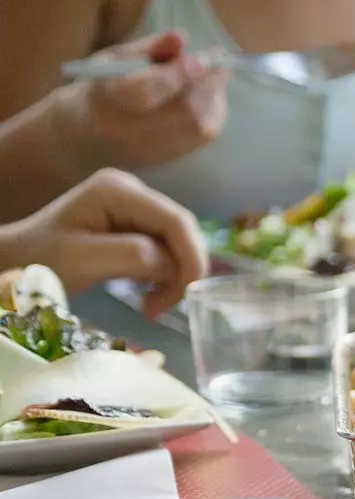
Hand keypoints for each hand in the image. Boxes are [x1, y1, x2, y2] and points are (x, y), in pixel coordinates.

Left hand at [0, 169, 207, 317]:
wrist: (18, 259)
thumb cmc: (42, 260)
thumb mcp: (84, 260)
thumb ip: (133, 256)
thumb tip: (174, 266)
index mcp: (119, 191)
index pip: (176, 220)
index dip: (192, 257)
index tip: (187, 296)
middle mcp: (133, 191)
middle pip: (181, 232)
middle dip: (181, 271)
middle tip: (162, 307)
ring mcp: (134, 206)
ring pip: (177, 244)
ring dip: (173, 278)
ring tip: (151, 305)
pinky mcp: (135, 223)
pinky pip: (165, 249)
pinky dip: (163, 276)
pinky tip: (147, 293)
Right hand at [53, 29, 229, 172]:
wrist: (90, 136)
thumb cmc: (107, 88)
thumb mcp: (117, 59)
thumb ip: (149, 48)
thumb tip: (180, 38)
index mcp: (107, 100)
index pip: (144, 92)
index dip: (176, 75)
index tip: (199, 59)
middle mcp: (128, 132)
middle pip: (183, 111)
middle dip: (207, 82)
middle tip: (216, 58)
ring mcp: (153, 152)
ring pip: (200, 125)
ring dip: (214, 94)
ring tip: (213, 72)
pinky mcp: (172, 160)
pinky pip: (205, 134)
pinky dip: (213, 109)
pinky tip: (206, 92)